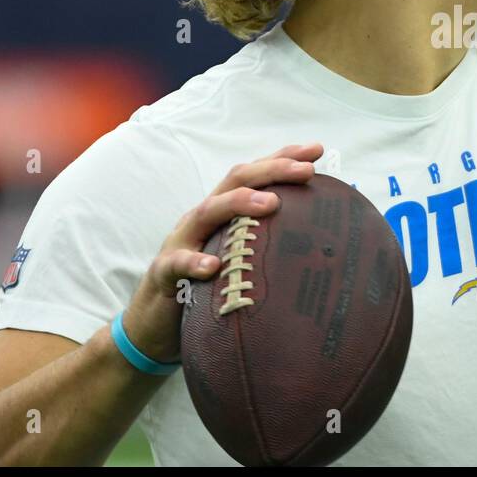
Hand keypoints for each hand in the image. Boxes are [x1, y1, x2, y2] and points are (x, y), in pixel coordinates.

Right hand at [121, 142, 322, 363]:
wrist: (154, 325)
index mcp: (225, 212)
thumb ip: (267, 245)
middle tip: (306, 170)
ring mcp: (182, 242)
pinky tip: (212, 265)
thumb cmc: (206, 289)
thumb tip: (321, 246)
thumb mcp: (240, 260)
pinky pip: (177, 263)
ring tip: (272, 204)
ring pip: (207, 212)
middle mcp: (204, 219)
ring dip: (240, 203)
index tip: (317, 151)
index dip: (283, 158)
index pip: (255, 175)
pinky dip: (194, 262)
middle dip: (272, 170)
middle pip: (236, 180)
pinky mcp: (163, 273)